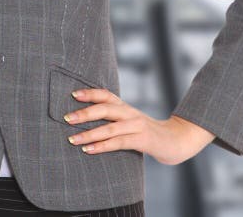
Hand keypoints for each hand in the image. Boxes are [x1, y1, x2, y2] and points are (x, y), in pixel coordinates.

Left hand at [63, 88, 215, 164]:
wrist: (176, 141)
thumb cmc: (147, 133)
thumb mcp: (130, 122)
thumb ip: (113, 120)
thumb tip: (86, 121)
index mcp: (125, 107)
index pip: (106, 94)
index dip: (90, 93)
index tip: (72, 94)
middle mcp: (130, 113)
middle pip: (105, 108)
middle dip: (84, 113)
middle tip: (65, 118)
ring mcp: (137, 126)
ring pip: (109, 127)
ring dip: (88, 133)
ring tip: (72, 139)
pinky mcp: (143, 140)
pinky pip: (119, 142)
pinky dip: (102, 146)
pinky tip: (89, 150)